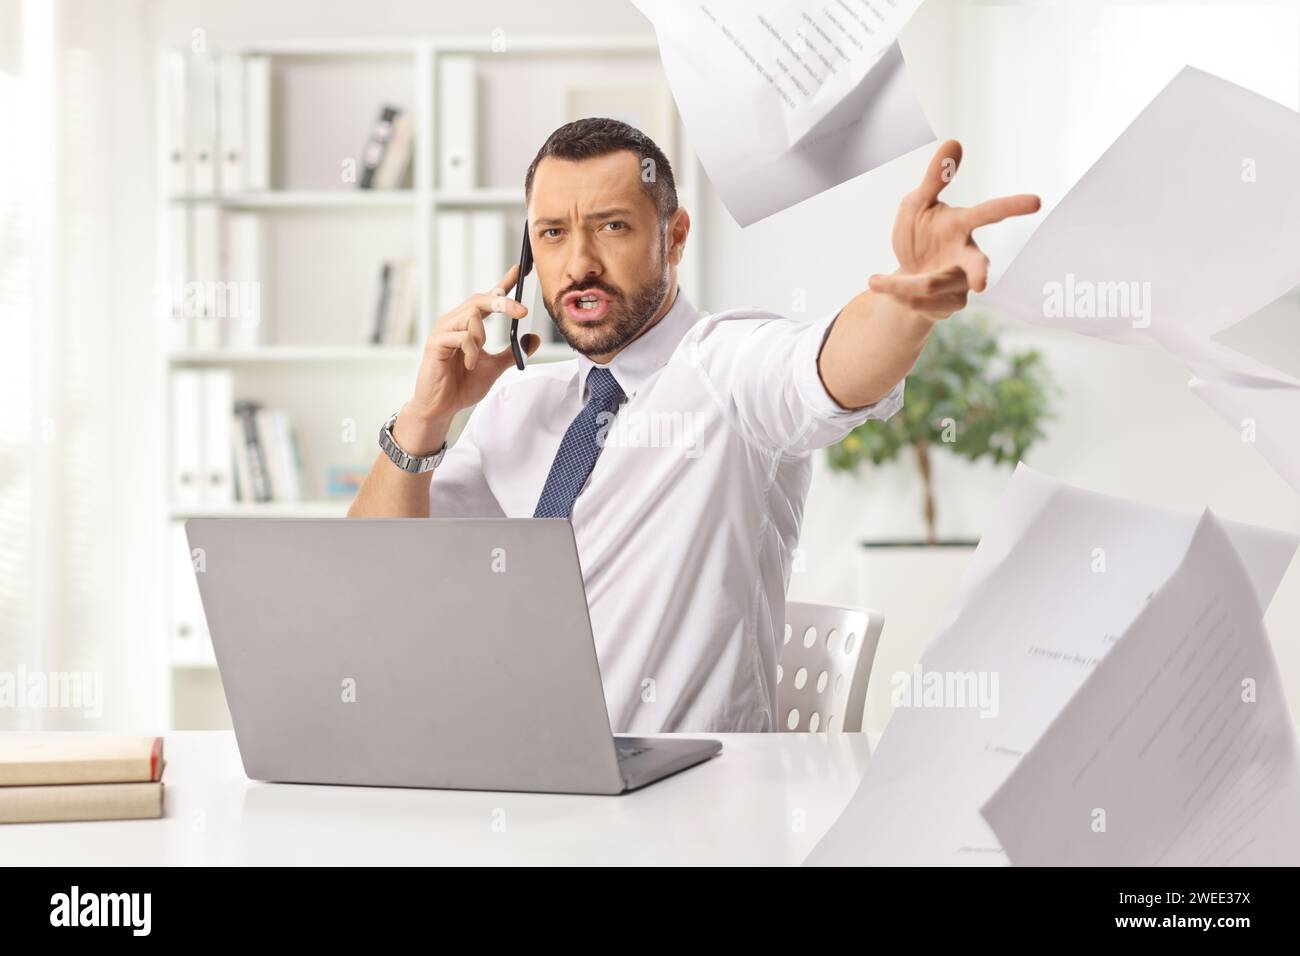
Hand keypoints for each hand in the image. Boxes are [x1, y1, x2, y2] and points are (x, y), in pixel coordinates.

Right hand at [395, 264, 539, 453]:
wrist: (441, 407)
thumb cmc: (462, 385)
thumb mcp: (494, 367)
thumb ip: (512, 353)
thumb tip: (534, 339)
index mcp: (468, 324)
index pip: (487, 298)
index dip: (503, 283)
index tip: (520, 270)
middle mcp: (454, 321)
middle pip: (480, 299)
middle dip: (504, 303)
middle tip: (522, 313)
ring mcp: (443, 331)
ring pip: (471, 316)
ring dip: (481, 338)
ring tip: (475, 359)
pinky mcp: (435, 343)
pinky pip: (461, 337)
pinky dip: (471, 352)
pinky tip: (468, 365)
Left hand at [869, 140, 1040, 321]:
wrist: (903, 274)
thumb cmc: (918, 233)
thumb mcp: (917, 203)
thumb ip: (935, 178)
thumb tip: (954, 141)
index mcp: (962, 225)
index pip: (989, 213)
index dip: (1012, 206)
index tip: (1036, 201)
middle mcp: (967, 254)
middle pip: (977, 264)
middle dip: (978, 272)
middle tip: (981, 283)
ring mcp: (962, 282)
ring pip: (933, 286)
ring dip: (901, 285)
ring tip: (876, 281)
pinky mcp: (951, 304)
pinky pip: (922, 304)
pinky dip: (900, 296)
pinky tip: (895, 292)